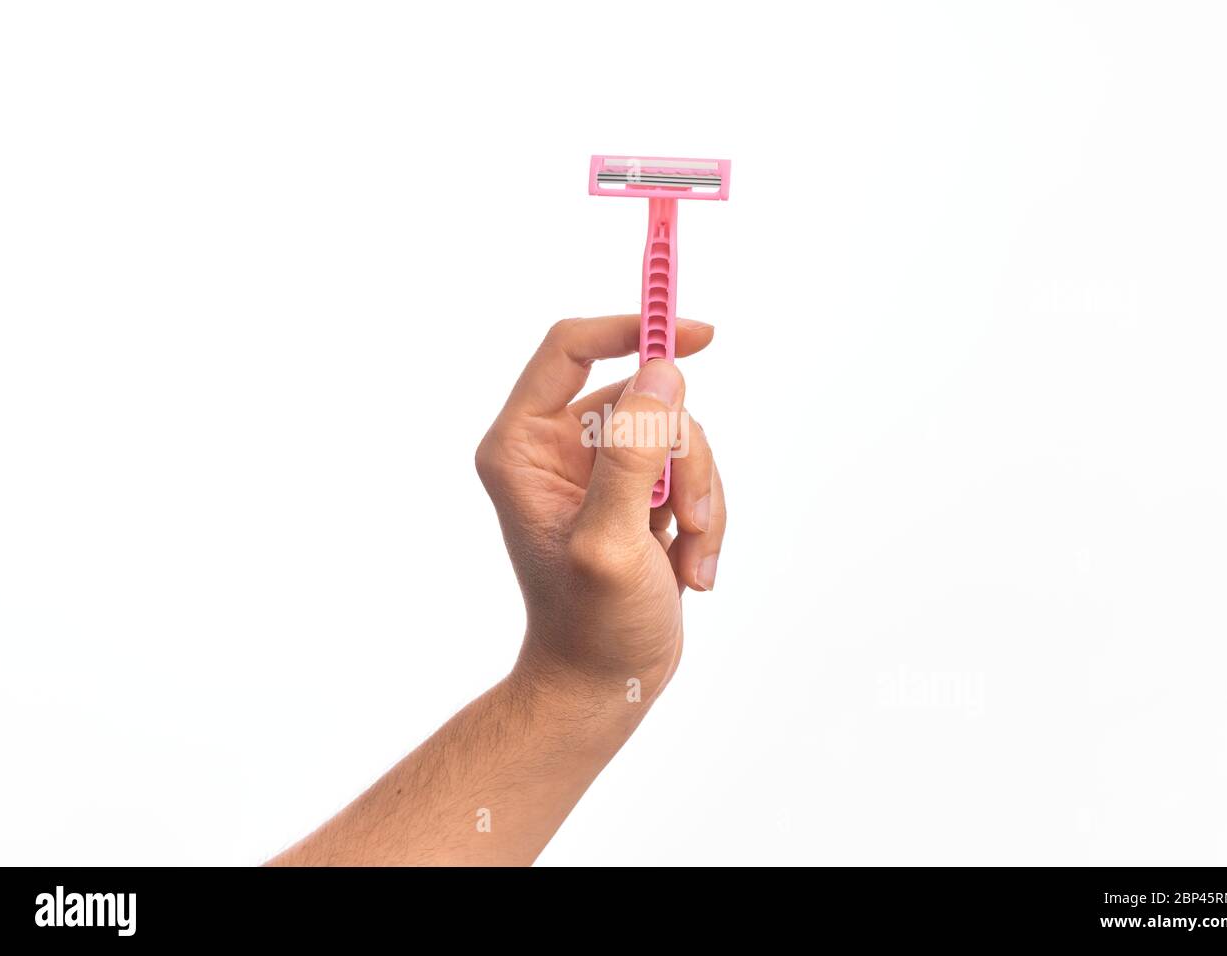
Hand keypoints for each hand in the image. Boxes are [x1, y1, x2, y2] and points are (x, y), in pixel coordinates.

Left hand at [476, 315, 726, 701]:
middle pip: (644, 396)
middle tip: (683, 515)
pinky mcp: (635, 493)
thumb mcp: (610, 542)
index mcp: (522, 446)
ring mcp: (599, 471)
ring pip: (678, 434)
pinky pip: (690, 469)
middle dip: (681, 458)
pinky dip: (703, 516)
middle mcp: (555, 449)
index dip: (632, 328)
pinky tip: (688, 567)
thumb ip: (632, 455)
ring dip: (698, 495)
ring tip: (684, 554)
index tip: (696, 335)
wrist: (605, 683)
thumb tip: (662, 376)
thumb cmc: (591, 627)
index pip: (571, 347)